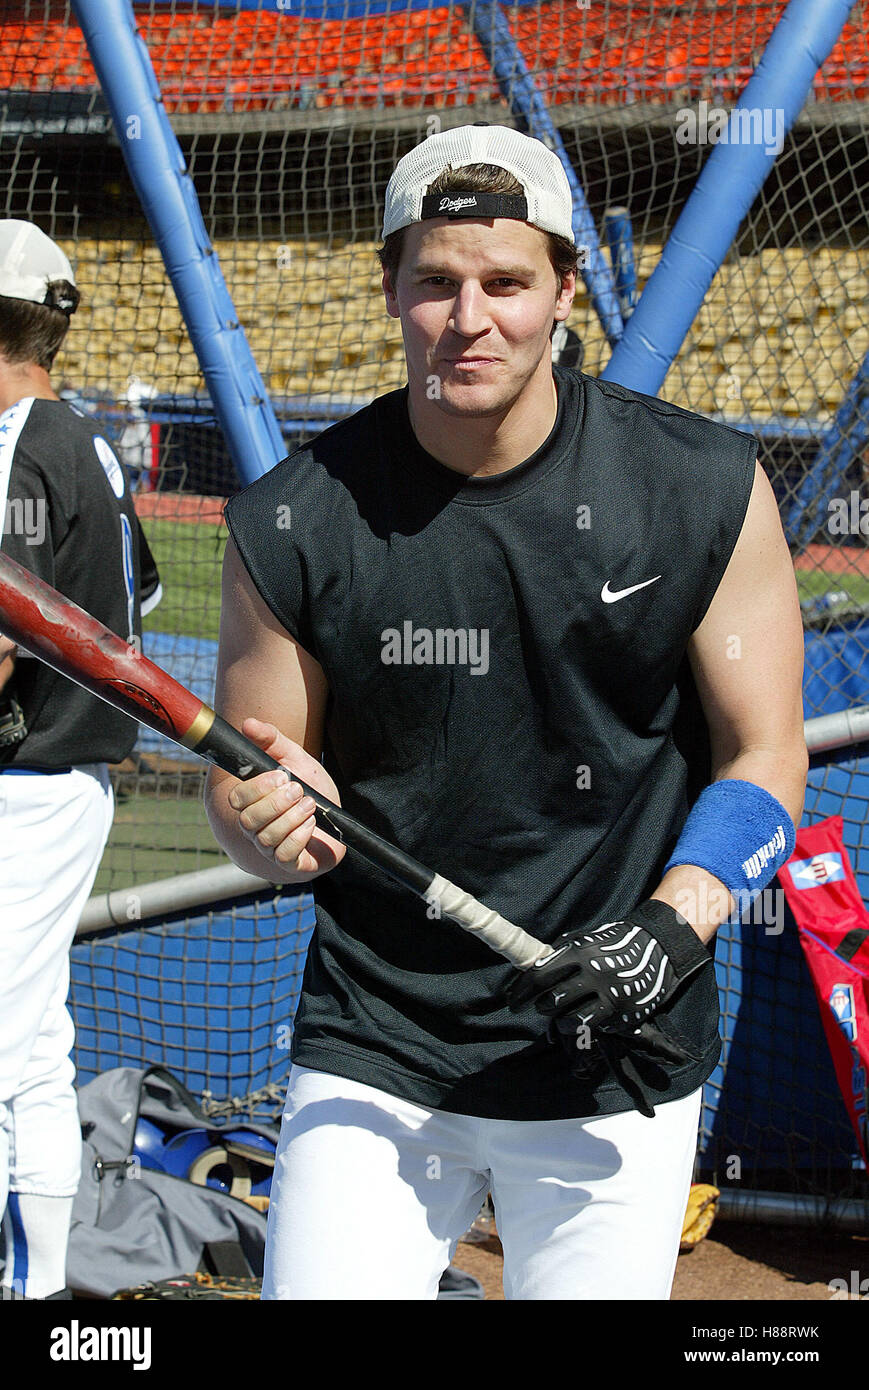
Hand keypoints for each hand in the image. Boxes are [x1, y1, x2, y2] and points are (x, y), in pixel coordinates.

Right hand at [226, 717, 346, 879]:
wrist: (335, 820)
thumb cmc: (309, 790)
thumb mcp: (294, 759)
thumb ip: (271, 740)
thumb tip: (248, 724)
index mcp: (253, 804)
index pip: (237, 800)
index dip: (257, 788)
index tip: (282, 775)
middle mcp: (257, 829)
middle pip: (249, 820)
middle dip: (276, 803)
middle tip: (299, 789)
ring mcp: (272, 849)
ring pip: (267, 838)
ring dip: (291, 817)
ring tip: (310, 804)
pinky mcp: (292, 864)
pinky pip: (285, 856)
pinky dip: (299, 837)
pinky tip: (311, 824)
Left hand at [507, 899, 712, 1115]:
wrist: (659, 948)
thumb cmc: (616, 942)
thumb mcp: (587, 939)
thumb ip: (562, 954)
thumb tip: (534, 968)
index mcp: (580, 952)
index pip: (540, 976)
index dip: (522, 992)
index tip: (513, 1003)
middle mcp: (593, 974)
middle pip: (552, 1001)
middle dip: (542, 1006)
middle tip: (543, 1006)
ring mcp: (610, 996)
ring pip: (571, 1021)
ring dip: (560, 1022)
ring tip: (562, 1017)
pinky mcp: (624, 1014)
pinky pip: (595, 1028)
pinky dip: (586, 1026)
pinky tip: (588, 1017)